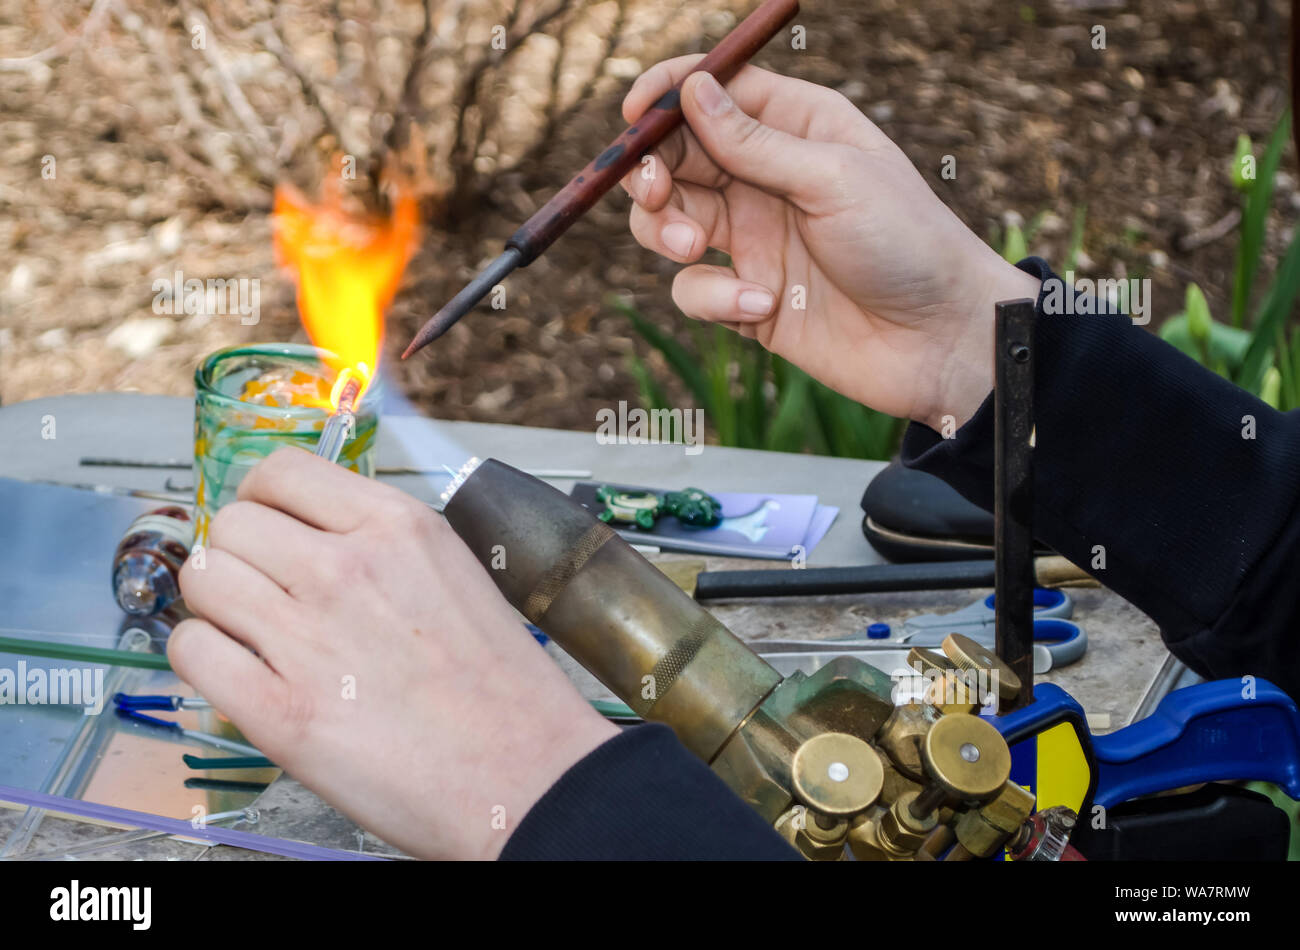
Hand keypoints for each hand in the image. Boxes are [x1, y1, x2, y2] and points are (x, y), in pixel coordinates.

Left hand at [168, 448, 617, 858]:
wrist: (527, 774)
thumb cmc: (501, 687)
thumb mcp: (454, 572)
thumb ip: (380, 544)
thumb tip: (307, 534)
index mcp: (397, 526)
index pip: (279, 471)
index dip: (262, 500)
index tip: (269, 527)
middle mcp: (345, 569)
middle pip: (231, 523)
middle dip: (239, 556)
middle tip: (262, 591)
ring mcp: (307, 638)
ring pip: (201, 578)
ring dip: (217, 605)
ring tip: (251, 633)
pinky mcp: (278, 711)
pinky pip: (192, 651)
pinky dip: (206, 660)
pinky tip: (242, 673)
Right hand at [621, 58, 1041, 430]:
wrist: (940, 341)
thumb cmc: (907, 243)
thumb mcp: (833, 178)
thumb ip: (755, 142)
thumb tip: (692, 89)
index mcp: (797, 128)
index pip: (715, 91)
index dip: (667, 97)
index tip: (633, 117)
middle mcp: (767, 178)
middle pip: (677, 158)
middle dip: (652, 174)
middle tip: (655, 195)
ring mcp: (754, 239)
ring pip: (670, 221)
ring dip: (666, 230)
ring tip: (695, 247)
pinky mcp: (748, 299)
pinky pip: (695, 290)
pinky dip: (712, 297)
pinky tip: (759, 305)